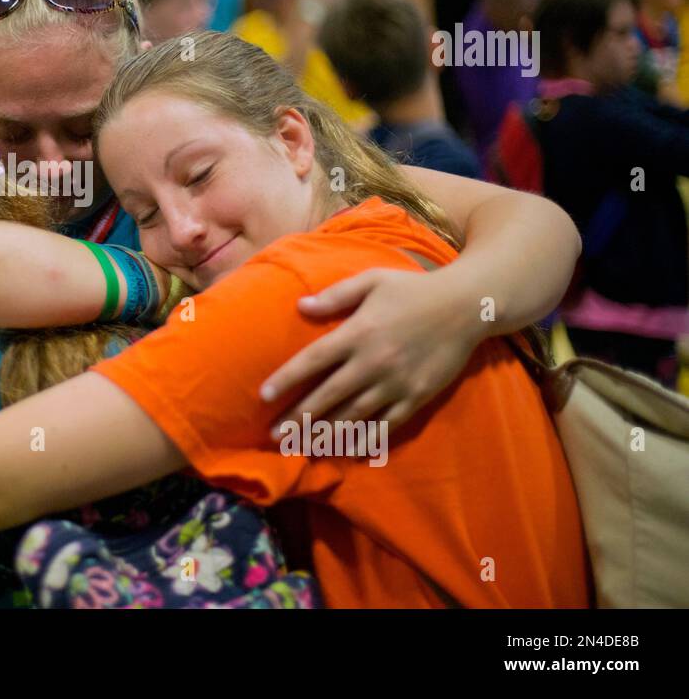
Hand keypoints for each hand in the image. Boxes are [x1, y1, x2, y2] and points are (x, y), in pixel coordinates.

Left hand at [259, 268, 481, 430]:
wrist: (467, 306)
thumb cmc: (413, 290)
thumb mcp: (372, 280)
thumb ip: (336, 295)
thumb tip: (301, 306)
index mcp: (358, 332)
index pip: (313, 361)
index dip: (287, 380)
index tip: (264, 396)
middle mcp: (374, 362)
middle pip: (328, 396)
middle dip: (299, 418)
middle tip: (274, 436)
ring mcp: (396, 383)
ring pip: (354, 415)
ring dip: (325, 433)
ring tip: (302, 447)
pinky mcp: (417, 397)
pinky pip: (387, 425)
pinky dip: (366, 439)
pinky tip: (347, 450)